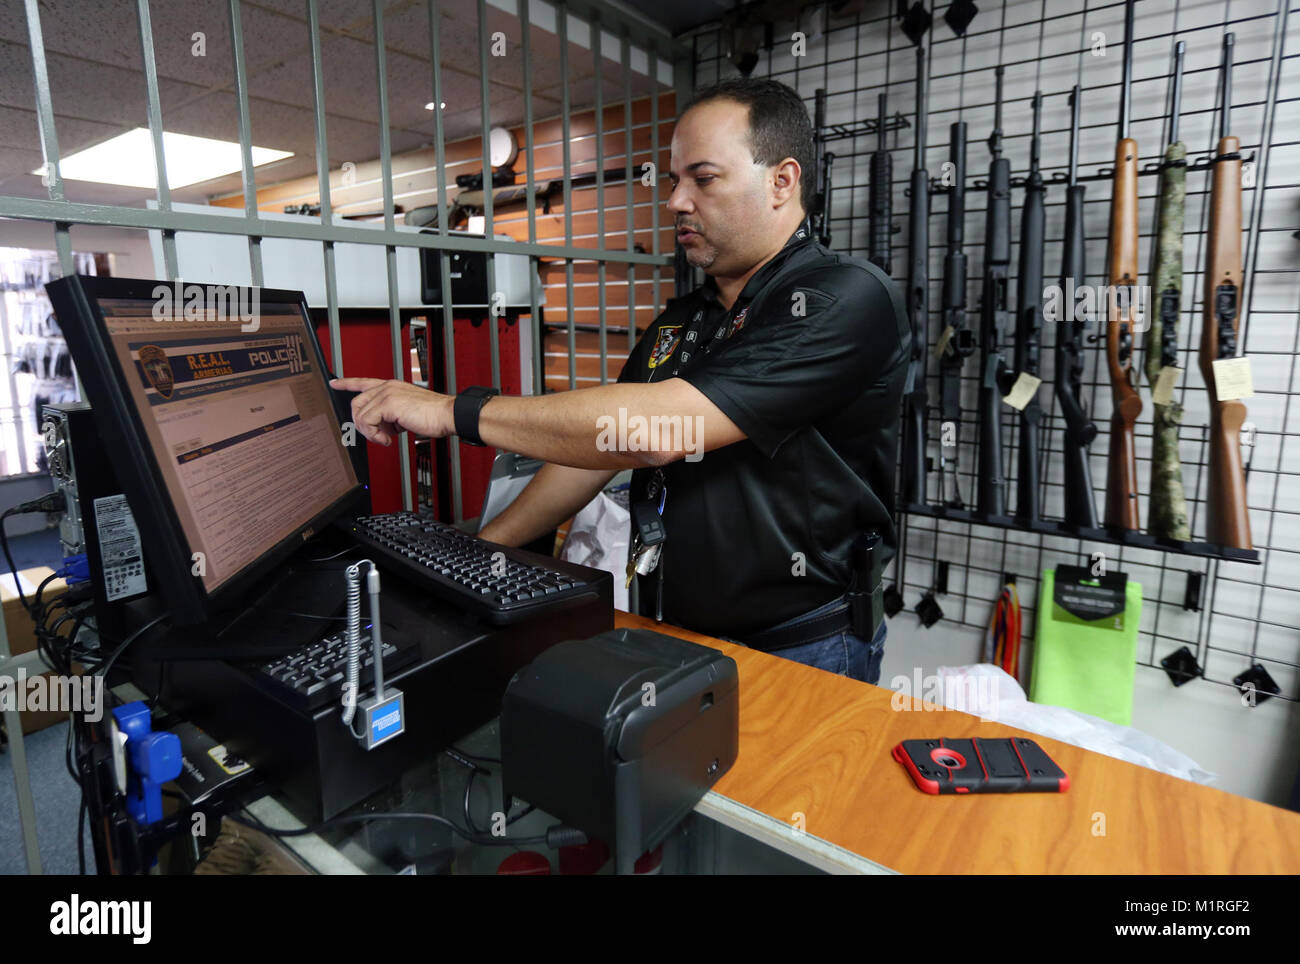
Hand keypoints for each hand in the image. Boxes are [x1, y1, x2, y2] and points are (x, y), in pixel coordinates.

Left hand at [330, 377, 454, 446]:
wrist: (446, 415)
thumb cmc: (433, 415)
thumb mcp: (407, 415)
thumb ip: (391, 417)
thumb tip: (381, 429)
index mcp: (392, 386)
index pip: (364, 382)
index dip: (347, 383)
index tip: (334, 383)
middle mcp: (387, 387)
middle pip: (356, 403)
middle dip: (361, 423)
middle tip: (376, 434)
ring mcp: (387, 393)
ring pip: (361, 414)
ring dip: (370, 432)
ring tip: (385, 438)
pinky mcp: (388, 403)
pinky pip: (368, 422)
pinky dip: (375, 435)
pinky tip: (388, 439)